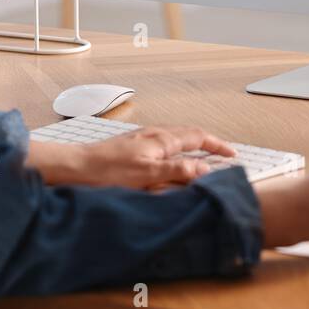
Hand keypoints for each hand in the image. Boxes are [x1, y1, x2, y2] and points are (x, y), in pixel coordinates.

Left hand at [27, 126, 236, 189]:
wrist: (77, 165)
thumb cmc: (108, 172)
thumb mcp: (147, 175)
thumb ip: (178, 170)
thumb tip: (205, 169)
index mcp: (162, 139)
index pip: (198, 137)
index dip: (217, 145)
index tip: (232, 154)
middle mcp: (154, 134)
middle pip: (189, 134)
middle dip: (209, 142)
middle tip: (223, 153)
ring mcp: (143, 137)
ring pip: (176, 137)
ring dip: (193, 144)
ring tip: (203, 155)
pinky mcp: (133, 144)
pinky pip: (164, 142)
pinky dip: (177, 148)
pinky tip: (171, 158)